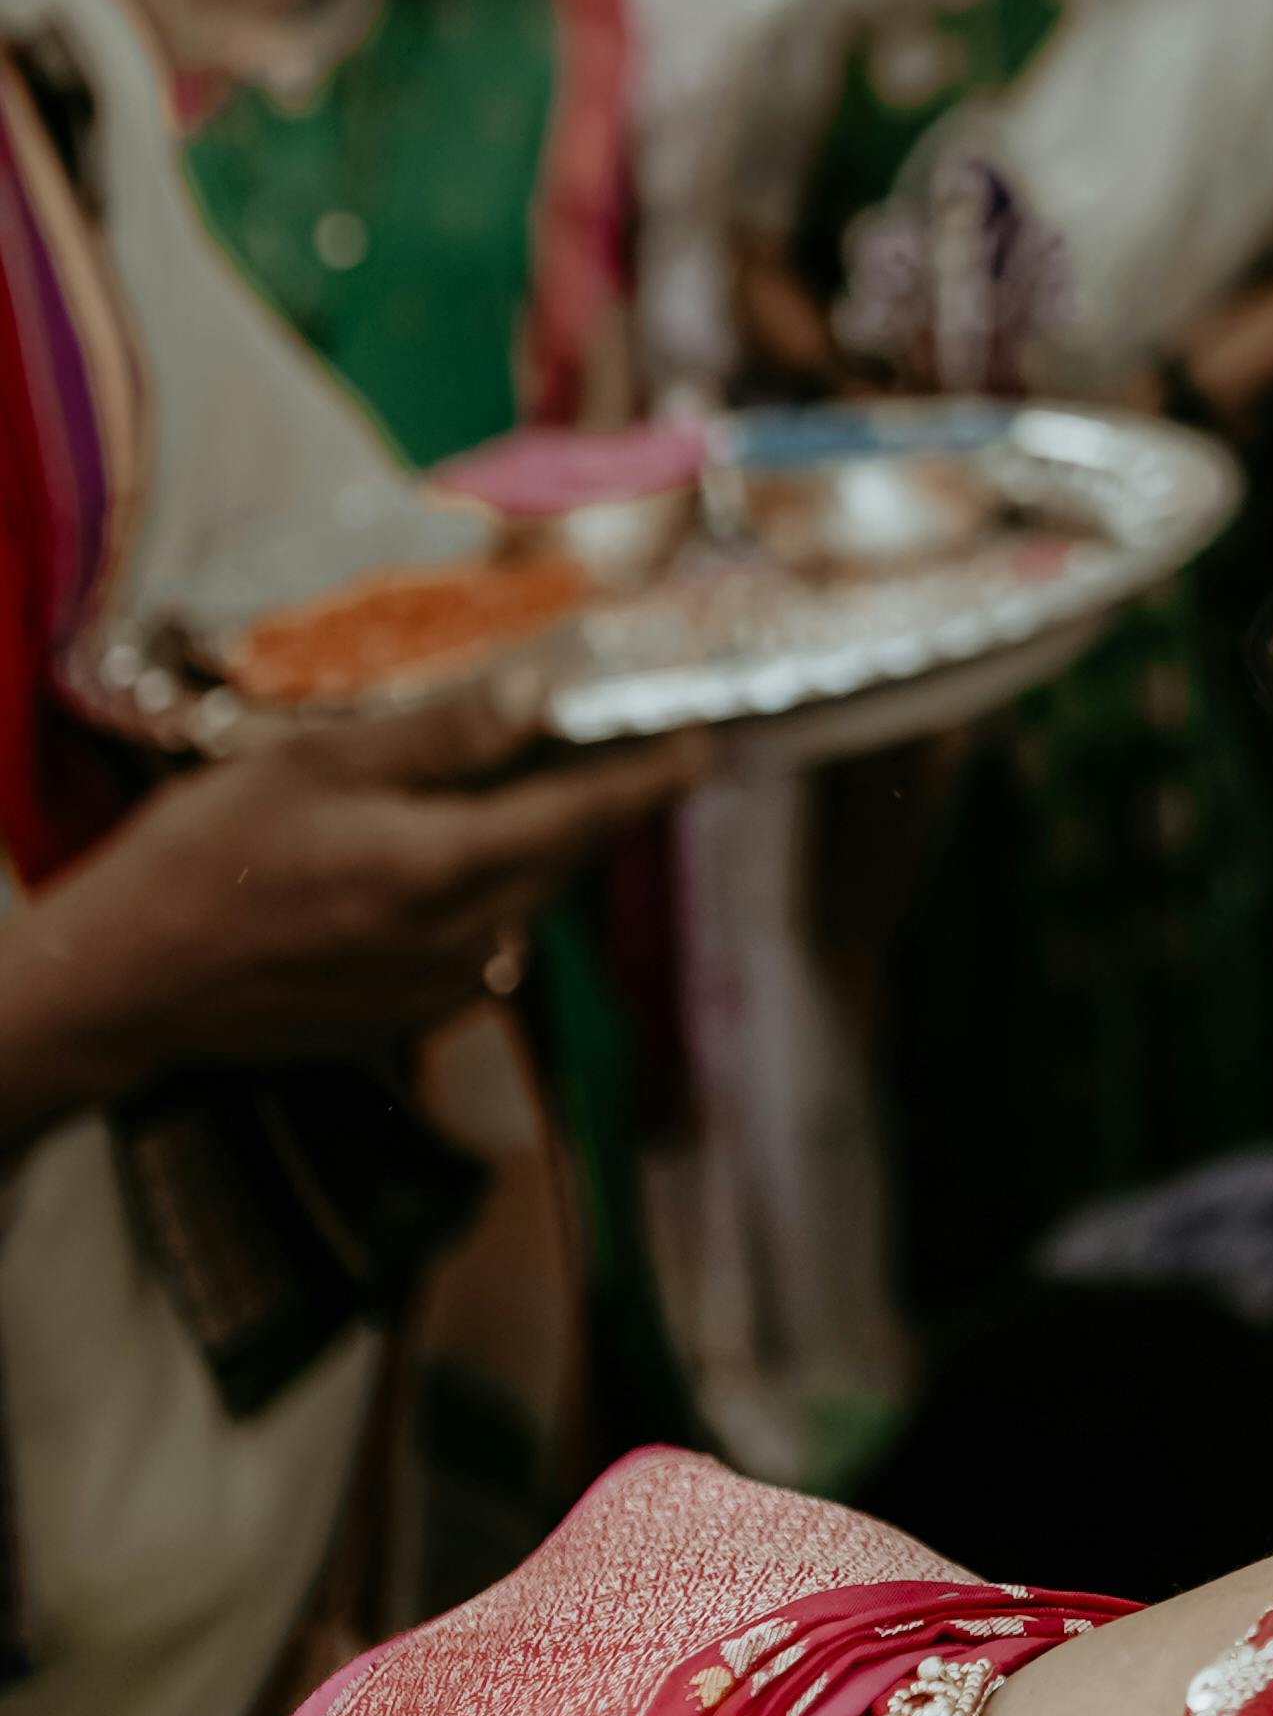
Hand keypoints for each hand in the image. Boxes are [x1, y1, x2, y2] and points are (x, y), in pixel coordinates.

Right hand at [9, 677, 710, 1109]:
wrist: (127, 985)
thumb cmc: (205, 859)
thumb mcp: (315, 765)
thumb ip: (439, 736)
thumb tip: (538, 696)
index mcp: (444, 870)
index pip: (585, 818)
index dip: (650, 779)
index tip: (703, 743)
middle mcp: (463, 943)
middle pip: (563, 859)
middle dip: (587, 801)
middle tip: (590, 739)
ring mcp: (439, 992)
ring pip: (525, 900)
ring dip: (526, 846)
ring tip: (488, 789)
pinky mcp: (411, 1019)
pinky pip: (481, 942)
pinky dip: (478, 893)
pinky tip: (421, 857)